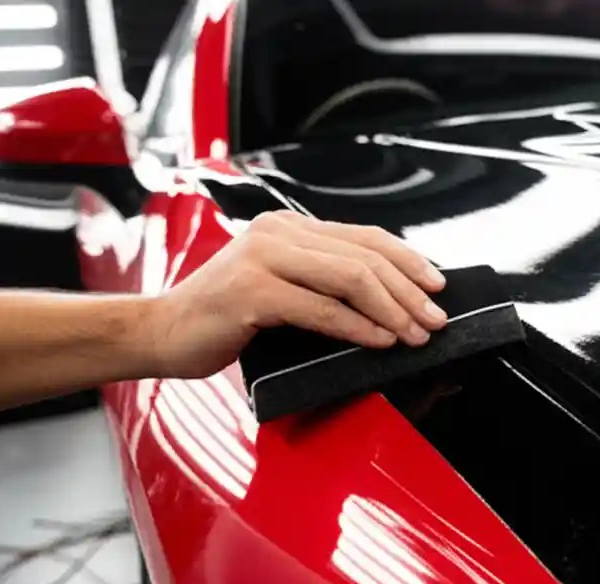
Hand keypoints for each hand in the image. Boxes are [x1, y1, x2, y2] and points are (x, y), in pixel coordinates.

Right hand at [142, 210, 446, 378]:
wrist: (161, 333)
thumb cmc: (224, 319)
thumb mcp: (280, 288)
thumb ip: (322, 282)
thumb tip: (390, 300)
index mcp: (288, 227)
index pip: (365, 236)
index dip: (408, 260)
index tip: (438, 286)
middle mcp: (277, 233)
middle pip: (364, 256)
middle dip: (409, 291)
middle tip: (436, 320)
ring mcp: (262, 259)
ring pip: (349, 278)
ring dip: (392, 310)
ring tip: (415, 334)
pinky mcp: (251, 292)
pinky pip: (321, 309)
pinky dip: (358, 327)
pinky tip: (380, 341)